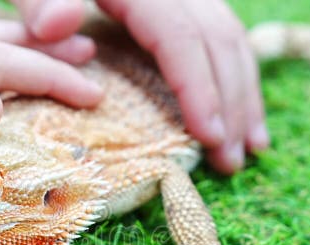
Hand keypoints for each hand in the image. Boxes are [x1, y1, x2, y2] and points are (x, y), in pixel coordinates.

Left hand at [11, 0, 269, 173]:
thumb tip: (59, 24)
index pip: (180, 37)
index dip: (198, 88)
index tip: (208, 138)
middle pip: (216, 41)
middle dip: (230, 105)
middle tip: (230, 163)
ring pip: (228, 38)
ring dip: (244, 95)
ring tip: (250, 148)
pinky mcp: (177, 5)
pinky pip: (218, 36)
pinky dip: (233, 77)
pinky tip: (239, 113)